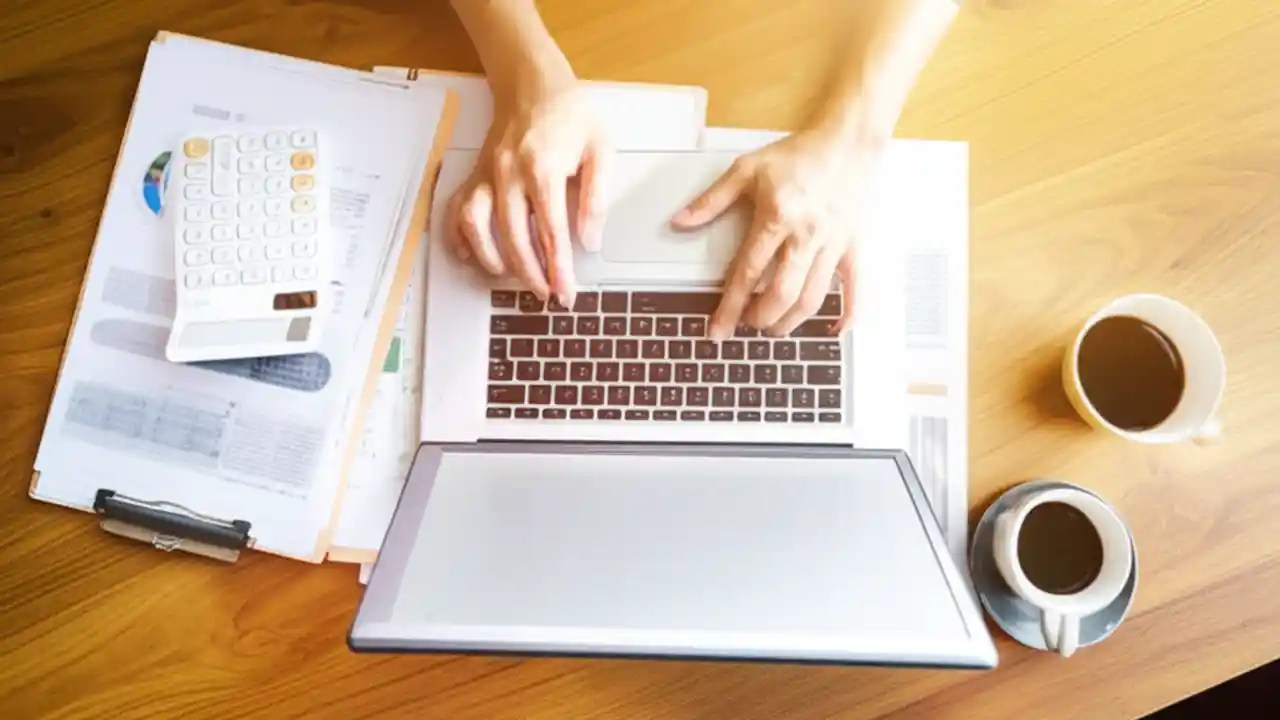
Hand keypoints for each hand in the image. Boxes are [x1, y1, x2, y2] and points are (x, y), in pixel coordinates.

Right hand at [445, 79, 608, 307]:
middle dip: (530, 274)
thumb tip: (589, 240)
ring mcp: (486, 175)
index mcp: (542, 168)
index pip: (550, 231)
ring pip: (476, 228)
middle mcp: (508, 173)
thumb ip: (597, 197)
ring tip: (512, 278)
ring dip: (492, 260)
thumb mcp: (601, 149)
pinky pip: (456, 213)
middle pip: (513, 237)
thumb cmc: (569, 115)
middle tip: (545, 295)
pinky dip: (460, 239)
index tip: (565, 292)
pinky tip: (473, 257)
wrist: (533, 85)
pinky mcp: (474, 176)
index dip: (558, 268)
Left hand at [671, 128, 880, 338]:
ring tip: (774, 328)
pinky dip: (847, 314)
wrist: (845, 144)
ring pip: (813, 298)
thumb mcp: (746, 170)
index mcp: (776, 218)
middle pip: (781, 294)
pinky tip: (833, 330)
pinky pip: (855, 288)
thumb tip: (680, 222)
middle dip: (761, 318)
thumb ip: (712, 200)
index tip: (718, 330)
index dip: (730, 307)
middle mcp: (805, 236)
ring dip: (791, 322)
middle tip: (747, 324)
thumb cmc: (797, 156)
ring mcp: (832, 245)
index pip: (747, 273)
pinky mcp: (852, 247)